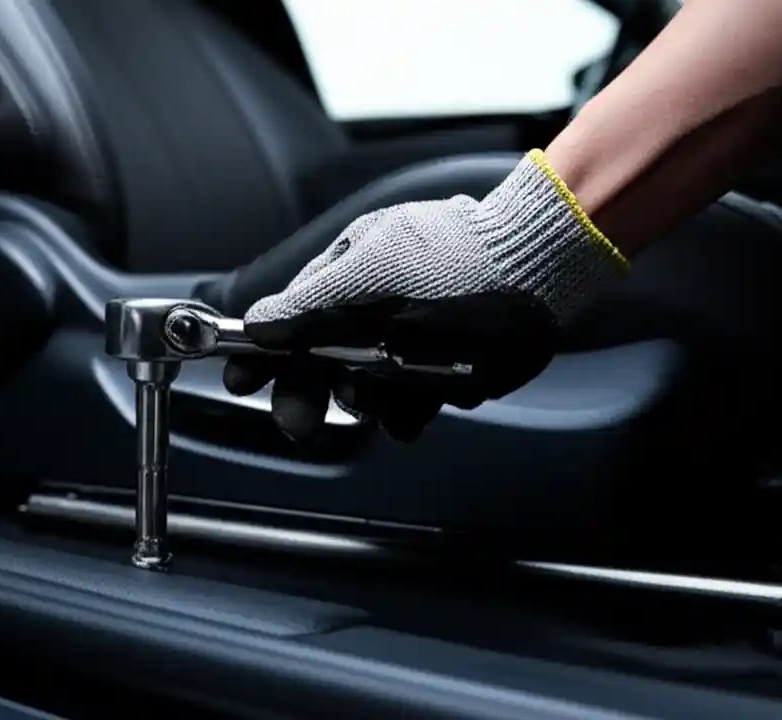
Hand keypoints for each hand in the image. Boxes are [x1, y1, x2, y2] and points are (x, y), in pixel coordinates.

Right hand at [222, 151, 628, 442]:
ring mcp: (405, 344)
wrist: (540, 276)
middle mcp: (372, 310)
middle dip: (306, 394)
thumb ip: (310, 305)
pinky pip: (406, 407)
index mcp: (348, 273)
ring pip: (360, 391)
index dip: (261, 353)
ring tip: (375, 399)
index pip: (289, 319)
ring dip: (361, 403)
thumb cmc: (456, 261)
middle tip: (300, 423)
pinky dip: (405, 415)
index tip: (241, 382)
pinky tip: (414, 410)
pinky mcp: (439, 374)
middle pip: (318, 364)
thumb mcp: (372, 275)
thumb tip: (256, 324)